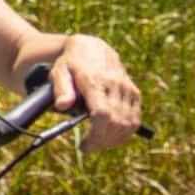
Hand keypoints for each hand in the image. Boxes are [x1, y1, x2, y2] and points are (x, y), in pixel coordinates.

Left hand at [33, 33, 143, 149]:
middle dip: (102, 142)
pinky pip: (135, 120)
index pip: (102, 114)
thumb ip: (61, 89)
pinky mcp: (134, 93)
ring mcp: (127, 89)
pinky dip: (126, 133)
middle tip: (88, 147)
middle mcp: (115, 84)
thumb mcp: (59, 73)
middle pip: (116, 123)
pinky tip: (112, 137)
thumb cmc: (71, 63)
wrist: (91, 48)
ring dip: (114, 140)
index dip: (96, 135)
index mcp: (95, 81)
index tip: (84, 145)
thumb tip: (62, 106)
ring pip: (128, 124)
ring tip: (99, 143)